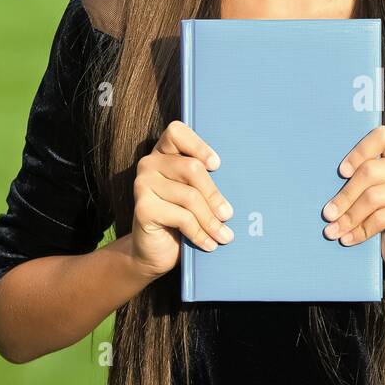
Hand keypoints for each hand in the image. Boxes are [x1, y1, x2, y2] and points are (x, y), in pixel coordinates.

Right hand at [129, 120, 233, 281]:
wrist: (155, 251)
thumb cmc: (181, 219)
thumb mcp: (195, 196)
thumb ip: (206, 183)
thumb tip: (242, 183)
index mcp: (164, 153)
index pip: (177, 132)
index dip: (199, 146)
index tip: (217, 165)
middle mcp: (149, 163)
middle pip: (192, 169)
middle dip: (214, 195)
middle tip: (228, 215)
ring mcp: (142, 184)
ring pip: (190, 197)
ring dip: (211, 221)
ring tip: (225, 236)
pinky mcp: (142, 207)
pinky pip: (181, 217)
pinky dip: (200, 233)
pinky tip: (209, 244)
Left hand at [321, 125, 384, 275]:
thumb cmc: (383, 217)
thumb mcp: (371, 192)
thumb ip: (360, 179)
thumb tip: (322, 181)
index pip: (381, 137)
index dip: (358, 152)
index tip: (341, 172)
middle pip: (370, 171)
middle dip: (345, 195)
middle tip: (327, 214)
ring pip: (373, 197)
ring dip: (348, 217)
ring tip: (332, 230)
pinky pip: (381, 218)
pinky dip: (360, 231)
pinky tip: (348, 239)